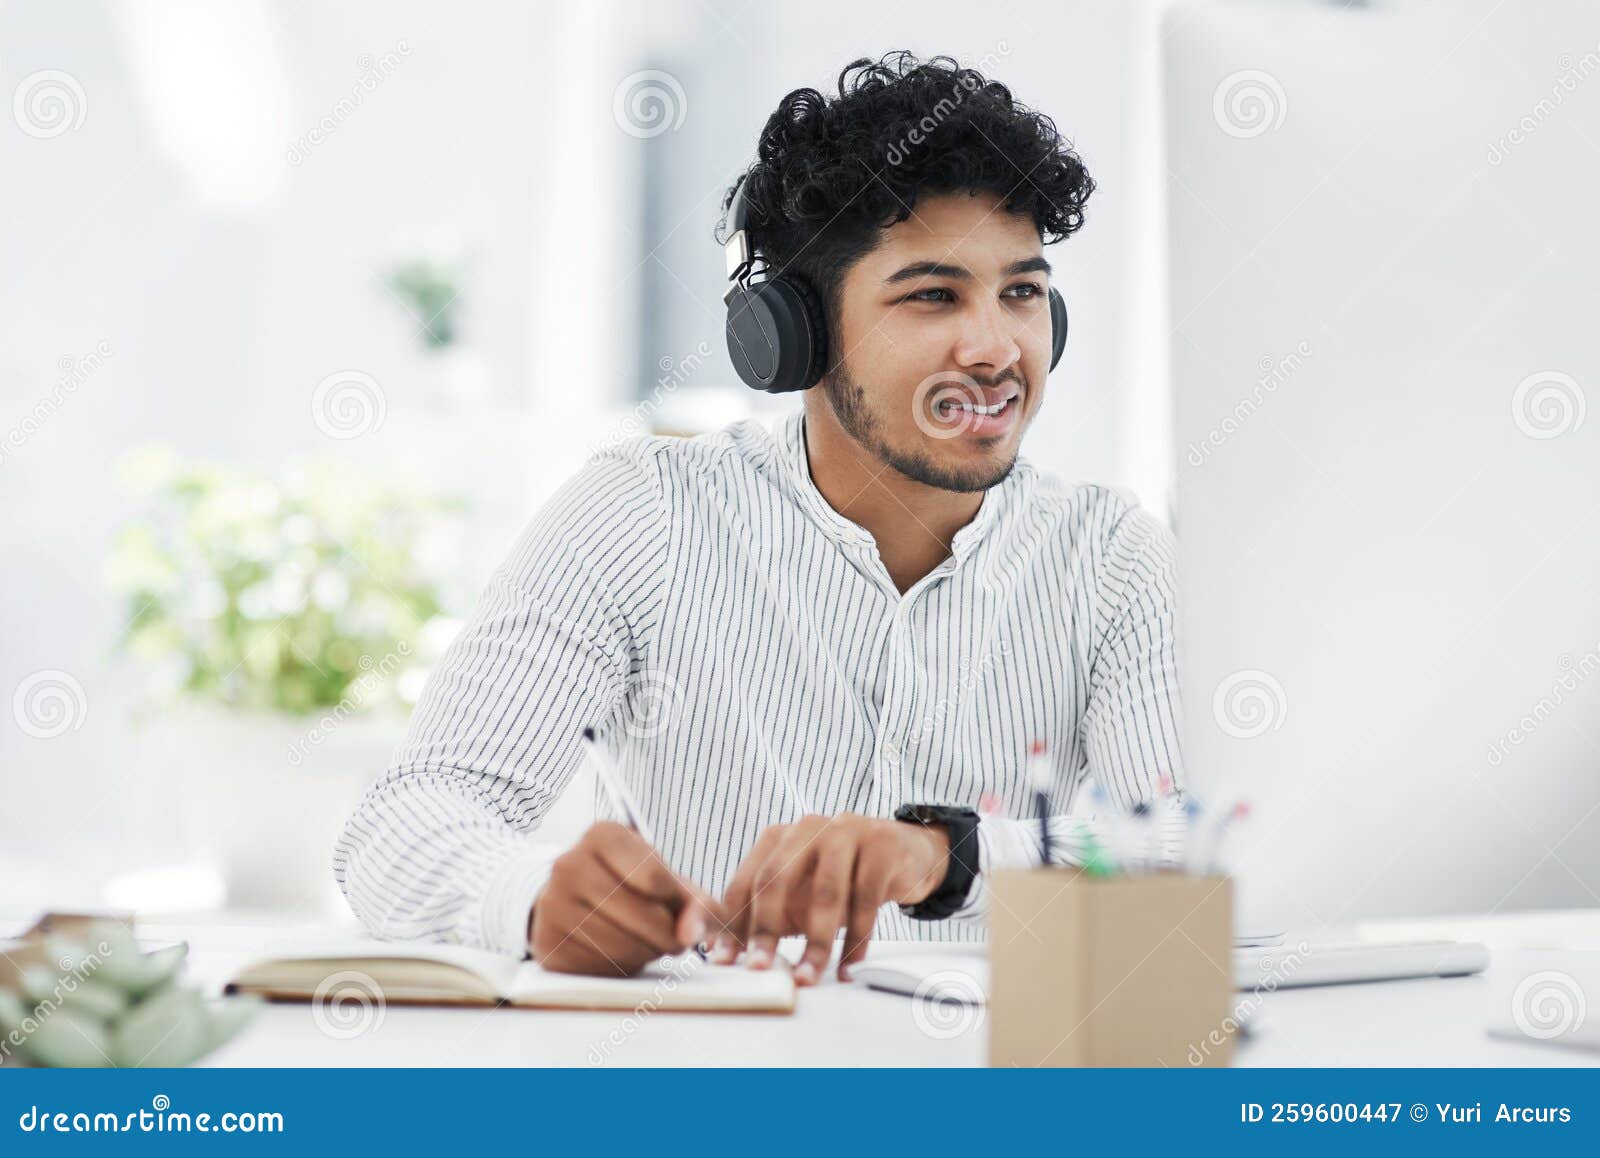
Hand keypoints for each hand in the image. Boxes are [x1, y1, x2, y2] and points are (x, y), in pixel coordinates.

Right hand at [530, 821, 724, 975]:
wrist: (575, 902)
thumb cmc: (631, 888)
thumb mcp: (668, 883)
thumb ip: (697, 903)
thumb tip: (693, 934)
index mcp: (603, 835)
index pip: (653, 877)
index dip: (675, 900)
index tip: (673, 902)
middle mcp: (570, 864)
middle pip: (644, 915)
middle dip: (669, 935)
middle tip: (670, 935)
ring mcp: (553, 904)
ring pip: (624, 946)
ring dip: (647, 953)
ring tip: (645, 941)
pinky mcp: (548, 943)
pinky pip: (601, 967)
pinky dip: (620, 967)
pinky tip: (620, 952)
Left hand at [713, 813, 949, 985]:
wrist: (903, 853)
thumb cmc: (841, 878)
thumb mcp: (800, 891)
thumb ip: (768, 914)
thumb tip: (727, 953)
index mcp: (779, 837)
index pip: (747, 880)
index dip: (733, 921)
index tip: (725, 960)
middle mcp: (807, 827)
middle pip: (778, 878)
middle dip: (766, 928)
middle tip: (759, 968)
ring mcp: (846, 832)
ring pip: (826, 893)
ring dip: (815, 942)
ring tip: (807, 977)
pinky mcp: (881, 846)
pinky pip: (866, 899)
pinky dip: (856, 939)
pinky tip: (849, 966)